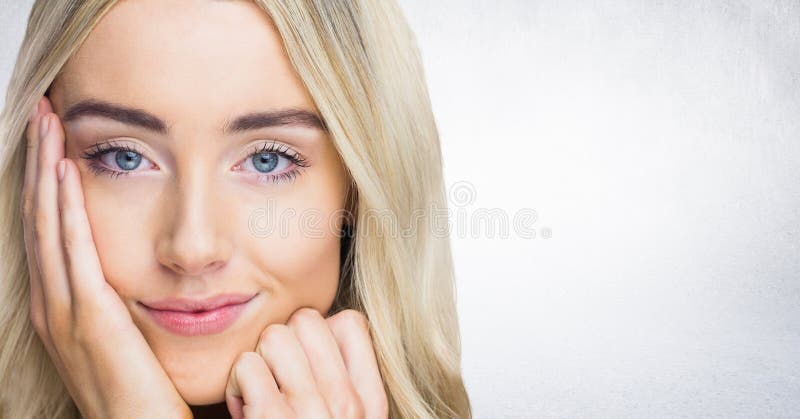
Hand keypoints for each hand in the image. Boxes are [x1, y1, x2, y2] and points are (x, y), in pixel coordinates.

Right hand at [21, 96, 192, 418]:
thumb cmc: (144, 395)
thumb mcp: (129, 342)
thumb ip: (127, 307)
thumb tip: (142, 275)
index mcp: (65, 310)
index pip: (52, 234)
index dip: (47, 185)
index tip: (54, 140)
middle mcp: (56, 308)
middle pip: (41, 220)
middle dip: (39, 163)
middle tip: (42, 112)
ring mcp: (66, 315)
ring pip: (50, 227)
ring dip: (46, 172)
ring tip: (47, 123)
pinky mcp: (90, 321)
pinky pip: (73, 253)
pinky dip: (66, 210)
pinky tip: (64, 172)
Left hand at [225, 308, 388, 418]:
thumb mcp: (346, 417)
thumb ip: (343, 378)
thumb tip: (323, 326)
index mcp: (370, 402)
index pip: (351, 322)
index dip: (321, 332)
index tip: (308, 364)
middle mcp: (346, 405)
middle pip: (307, 319)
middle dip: (283, 342)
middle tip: (279, 378)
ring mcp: (309, 412)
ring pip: (274, 336)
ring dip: (258, 363)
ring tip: (262, 393)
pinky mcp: (270, 418)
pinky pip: (246, 365)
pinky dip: (235, 386)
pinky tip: (245, 408)